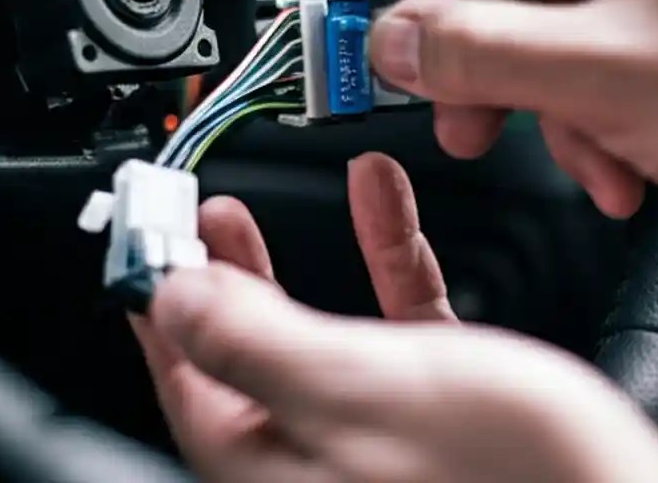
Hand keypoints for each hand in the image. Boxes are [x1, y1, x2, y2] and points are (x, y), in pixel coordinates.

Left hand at [130, 153, 657, 482]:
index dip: (157, 295)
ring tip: (254, 202)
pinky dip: (380, 262)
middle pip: (240, 352)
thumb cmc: (512, 473)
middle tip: (193, 212)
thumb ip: (252, 340)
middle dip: (214, 273)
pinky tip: (383, 206)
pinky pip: (390, 328)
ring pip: (309, 335)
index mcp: (275, 463)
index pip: (186, 373)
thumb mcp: (357, 386)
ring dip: (287, 257)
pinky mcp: (440, 416)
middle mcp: (318, 459)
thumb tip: (168, 299)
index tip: (144, 232)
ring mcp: (380, 438)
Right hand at [368, 0, 657, 258]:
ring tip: (601, 160)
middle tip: (474, 124)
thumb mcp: (598, 75)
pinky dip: (604, 114)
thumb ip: (478, 53)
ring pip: (566, 35)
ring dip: (566, 113)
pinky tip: (627, 160)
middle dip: (514, 77)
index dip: (440, 1)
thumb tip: (398, 42)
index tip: (403, 60)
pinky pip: (610, 55)